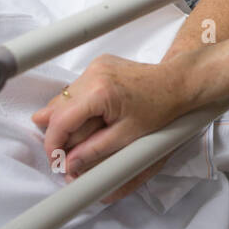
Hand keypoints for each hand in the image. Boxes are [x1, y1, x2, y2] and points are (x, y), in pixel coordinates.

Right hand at [31, 52, 189, 202]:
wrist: (175, 83)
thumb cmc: (158, 108)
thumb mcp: (126, 136)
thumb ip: (94, 151)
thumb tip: (69, 164)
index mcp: (100, 92)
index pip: (61, 120)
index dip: (53, 143)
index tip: (56, 159)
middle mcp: (93, 74)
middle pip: (57, 108)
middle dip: (58, 133)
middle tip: (64, 154)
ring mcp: (95, 66)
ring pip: (64, 98)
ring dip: (66, 119)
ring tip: (77, 138)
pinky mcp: (98, 64)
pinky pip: (77, 89)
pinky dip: (77, 106)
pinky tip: (88, 118)